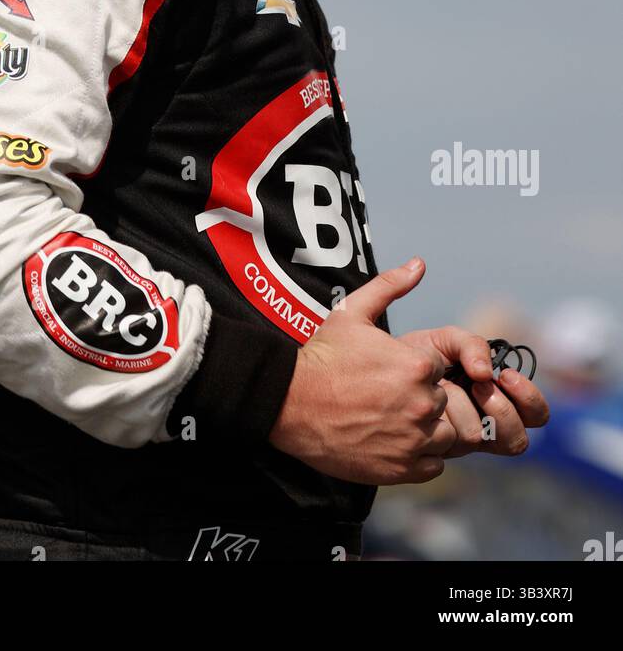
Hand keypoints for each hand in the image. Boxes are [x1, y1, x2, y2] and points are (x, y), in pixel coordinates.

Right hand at [269, 258, 458, 485]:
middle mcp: (422, 404)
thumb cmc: (322, 357)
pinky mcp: (403, 468)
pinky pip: (434, 463)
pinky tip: (393, 440)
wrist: (290, 403)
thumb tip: (419, 264)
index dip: (414, 369)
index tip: (388, 372)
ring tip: (391, 419)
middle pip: (441, 400)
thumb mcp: (352, 313)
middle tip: (385, 396)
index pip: (436, 368)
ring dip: (426, 428)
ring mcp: (414, 440)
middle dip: (420, 398)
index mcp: (416, 365)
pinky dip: (420, 455)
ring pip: (444, 434)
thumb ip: (390, 286)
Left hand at [399, 325, 550, 456]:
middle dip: (500, 409)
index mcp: (494, 400)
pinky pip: (447, 448)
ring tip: (448, 390)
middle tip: (478, 386)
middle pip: (516, 439)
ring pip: (480, 440)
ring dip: (467, 411)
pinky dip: (441, 426)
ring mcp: (458, 441)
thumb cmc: (411, 355)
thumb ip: (469, 345)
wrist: (369, 369)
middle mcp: (481, 426)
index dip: (528, 398)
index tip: (505, 375)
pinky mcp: (432, 450)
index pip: (534, 415)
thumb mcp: (444, 341)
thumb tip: (485, 371)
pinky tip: (427, 409)